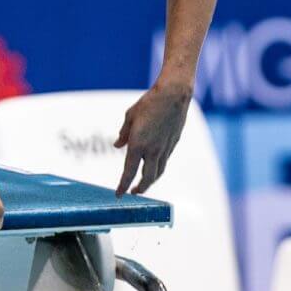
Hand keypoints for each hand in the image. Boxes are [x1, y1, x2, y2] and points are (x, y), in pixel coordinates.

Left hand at [114, 81, 192, 195]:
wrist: (174, 96)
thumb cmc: (149, 103)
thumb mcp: (130, 116)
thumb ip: (123, 134)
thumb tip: (117, 146)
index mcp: (138, 144)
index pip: (129, 171)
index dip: (123, 184)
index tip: (119, 194)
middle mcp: (152, 150)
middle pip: (147, 178)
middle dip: (139, 188)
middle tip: (132, 193)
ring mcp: (165, 148)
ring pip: (158, 172)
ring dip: (150, 181)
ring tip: (143, 185)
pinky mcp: (173, 144)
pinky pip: (164, 162)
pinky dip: (157, 168)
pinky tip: (153, 167)